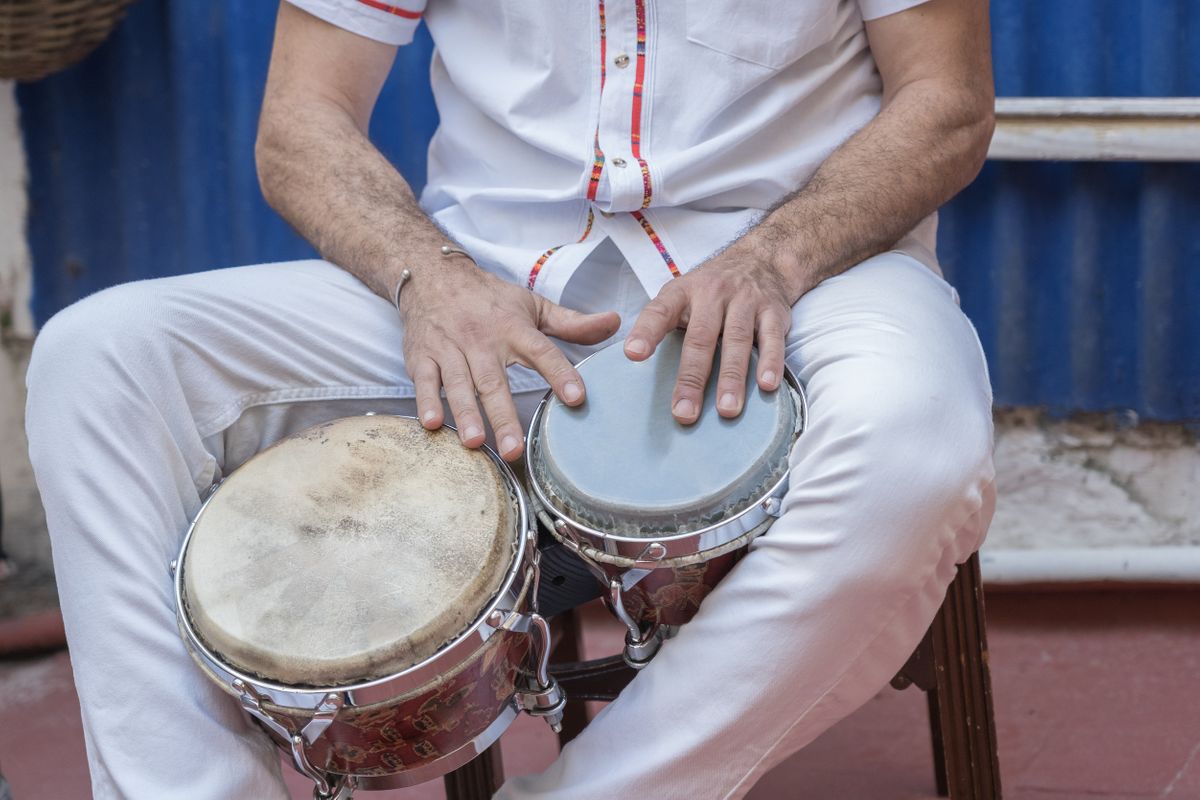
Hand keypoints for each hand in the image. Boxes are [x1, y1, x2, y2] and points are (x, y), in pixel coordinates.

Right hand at [399, 254, 619, 459]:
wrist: (432, 274)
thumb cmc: (489, 298)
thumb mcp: (532, 305)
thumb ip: (572, 323)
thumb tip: (616, 323)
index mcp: (513, 328)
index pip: (542, 352)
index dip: (560, 374)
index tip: (577, 398)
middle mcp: (481, 339)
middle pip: (494, 381)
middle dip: (504, 415)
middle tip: (515, 449)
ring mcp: (450, 348)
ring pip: (459, 384)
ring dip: (466, 414)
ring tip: (475, 443)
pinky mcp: (422, 356)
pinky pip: (424, 380)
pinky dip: (426, 401)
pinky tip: (432, 425)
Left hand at [624, 244, 796, 423]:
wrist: (759, 261)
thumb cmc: (710, 292)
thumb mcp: (680, 296)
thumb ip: (661, 324)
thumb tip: (636, 362)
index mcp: (682, 292)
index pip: (660, 311)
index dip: (646, 332)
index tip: (633, 355)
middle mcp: (712, 294)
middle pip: (700, 338)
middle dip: (691, 378)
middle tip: (684, 413)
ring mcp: (745, 301)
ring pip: (736, 341)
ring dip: (731, 378)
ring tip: (726, 410)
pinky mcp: (773, 312)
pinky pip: (772, 339)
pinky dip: (771, 362)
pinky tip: (767, 386)